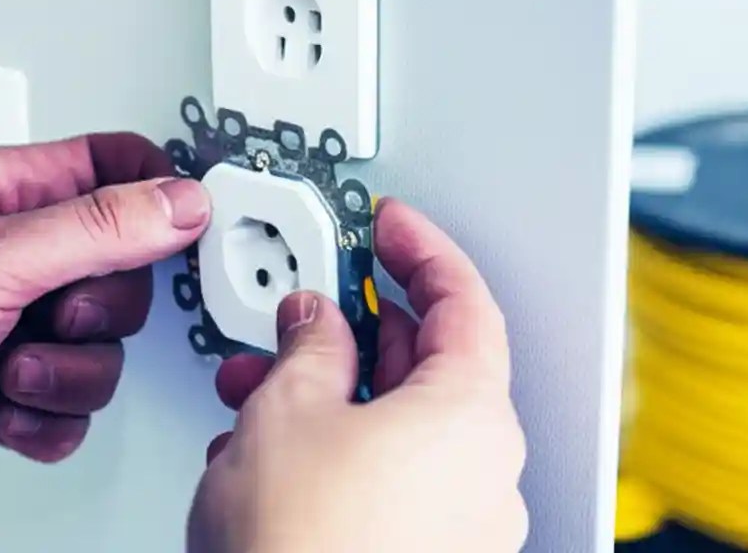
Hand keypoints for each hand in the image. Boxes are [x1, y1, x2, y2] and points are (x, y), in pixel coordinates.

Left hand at [0, 133, 209, 532]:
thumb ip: (97, 229)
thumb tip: (179, 200)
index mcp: (5, 194)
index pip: (113, 165)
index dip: (161, 190)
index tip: (188, 226)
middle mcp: (12, 257)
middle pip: (122, 271)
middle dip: (98, 311)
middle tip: (51, 315)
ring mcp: (8, 325)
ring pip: (101, 347)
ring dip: (65, 374)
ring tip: (7, 372)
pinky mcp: (1, 390)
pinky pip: (71, 407)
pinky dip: (47, 420)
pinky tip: (2, 410)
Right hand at [188, 199, 527, 552]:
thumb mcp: (288, 412)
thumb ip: (310, 345)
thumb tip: (314, 321)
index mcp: (472, 415)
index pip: (465, 300)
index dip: (423, 250)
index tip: (391, 226)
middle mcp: (485, 470)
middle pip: (431, 364)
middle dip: (356, 330)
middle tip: (312, 304)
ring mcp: (462, 521)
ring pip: (400, 424)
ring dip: (331, 393)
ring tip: (262, 386)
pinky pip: (392, 476)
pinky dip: (341, 449)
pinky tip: (276, 451)